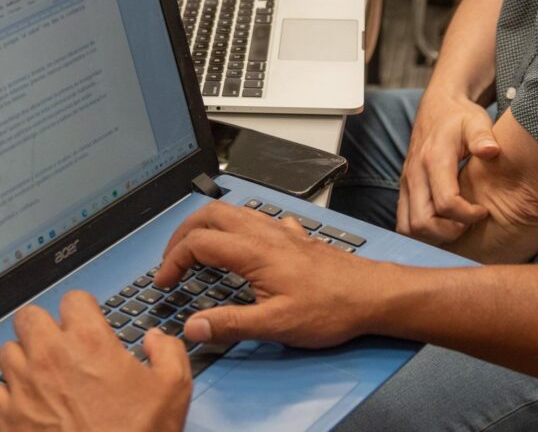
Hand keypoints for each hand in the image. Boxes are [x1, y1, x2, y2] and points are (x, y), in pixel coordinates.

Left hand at [0, 291, 190, 431]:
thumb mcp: (173, 388)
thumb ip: (168, 352)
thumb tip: (156, 339)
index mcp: (89, 341)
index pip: (73, 299)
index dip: (83, 310)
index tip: (88, 323)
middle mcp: (50, 356)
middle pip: (29, 317)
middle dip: (44, 326)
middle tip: (60, 344)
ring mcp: (23, 387)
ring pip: (7, 351)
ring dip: (23, 357)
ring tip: (41, 373)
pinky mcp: (7, 418)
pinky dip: (7, 394)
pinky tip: (25, 402)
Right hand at [155, 202, 395, 347]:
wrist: (373, 295)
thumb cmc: (332, 308)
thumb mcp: (276, 325)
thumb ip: (230, 324)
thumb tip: (193, 326)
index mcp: (253, 251)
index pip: (197, 243)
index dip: (172, 261)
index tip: (164, 282)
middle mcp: (264, 233)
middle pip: (209, 214)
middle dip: (182, 234)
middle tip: (171, 259)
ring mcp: (280, 232)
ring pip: (233, 211)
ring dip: (207, 225)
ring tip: (195, 248)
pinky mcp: (295, 237)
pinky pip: (257, 218)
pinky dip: (237, 226)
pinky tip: (243, 244)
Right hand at [397, 93, 499, 245]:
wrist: (436, 107)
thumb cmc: (459, 117)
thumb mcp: (476, 120)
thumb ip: (482, 136)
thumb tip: (491, 151)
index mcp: (433, 160)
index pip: (446, 203)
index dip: (468, 215)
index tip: (484, 210)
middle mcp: (414, 174)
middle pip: (422, 222)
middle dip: (449, 231)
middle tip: (469, 222)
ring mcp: (406, 184)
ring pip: (408, 227)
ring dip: (433, 235)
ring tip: (457, 224)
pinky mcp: (404, 190)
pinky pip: (405, 222)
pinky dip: (423, 231)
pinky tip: (445, 222)